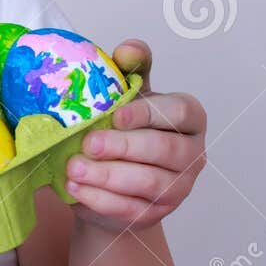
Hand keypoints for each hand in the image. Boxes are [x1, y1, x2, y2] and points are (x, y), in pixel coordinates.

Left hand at [64, 39, 206, 232]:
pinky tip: (74, 188)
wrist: (112, 176)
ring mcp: (177, 189)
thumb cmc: (123, 127)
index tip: (115, 114)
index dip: (149, 113)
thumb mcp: (126, 95)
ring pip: (148, 184)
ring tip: (72, 168)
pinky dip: (99, 199)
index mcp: (189, 119)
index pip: (181, 112)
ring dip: (107, 176)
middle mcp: (192, 154)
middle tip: (87, 143)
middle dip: (123, 147)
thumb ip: (130, 69)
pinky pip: (130, 210)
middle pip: (164, 151)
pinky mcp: (154, 215)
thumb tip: (126, 49)